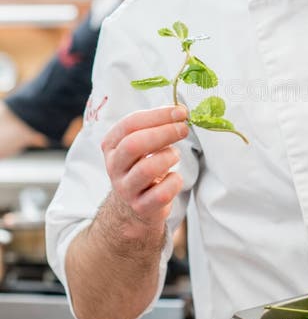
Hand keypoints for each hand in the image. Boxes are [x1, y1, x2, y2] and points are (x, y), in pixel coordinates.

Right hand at [101, 105, 188, 243]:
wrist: (133, 206)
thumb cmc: (142, 165)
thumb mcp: (140, 144)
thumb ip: (155, 126)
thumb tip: (180, 111)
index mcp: (112, 145)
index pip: (130, 124)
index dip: (157, 116)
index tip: (180, 112)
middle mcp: (115, 166)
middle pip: (134, 144)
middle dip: (164, 133)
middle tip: (183, 129)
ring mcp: (126, 189)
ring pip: (146, 169)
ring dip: (168, 157)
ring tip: (175, 155)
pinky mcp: (141, 207)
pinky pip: (162, 193)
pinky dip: (174, 182)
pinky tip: (174, 177)